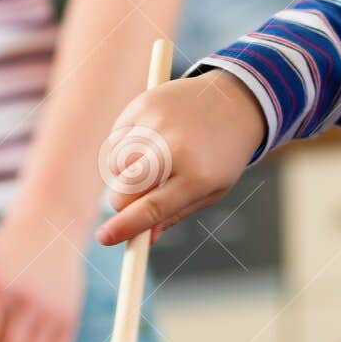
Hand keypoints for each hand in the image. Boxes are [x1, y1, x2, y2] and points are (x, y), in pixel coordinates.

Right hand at [95, 70, 266, 245]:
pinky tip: (148, 141)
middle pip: (124, 188)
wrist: (235, 101)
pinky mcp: (144, 105)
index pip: (152, 208)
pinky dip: (124, 147)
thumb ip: (175, 214)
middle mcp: (176, 148)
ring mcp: (157, 123)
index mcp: (198, 176)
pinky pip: (116, 138)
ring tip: (149, 163)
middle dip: (120, 203)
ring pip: (115, 164)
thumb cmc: (222, 154)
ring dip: (123, 173)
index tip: (105, 238)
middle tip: (129, 203)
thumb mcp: (211, 189)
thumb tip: (144, 239)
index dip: (125, 227)